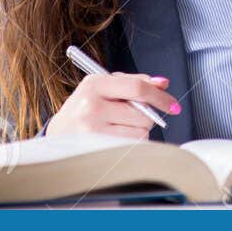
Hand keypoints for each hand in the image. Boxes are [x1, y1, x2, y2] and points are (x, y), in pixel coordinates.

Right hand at [46, 71, 180, 139]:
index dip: (160, 96)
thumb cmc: (85, 108)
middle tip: (130, 118)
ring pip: (140, 132)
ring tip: (117, 128)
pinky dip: (130, 143)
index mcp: (94, 84)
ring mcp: (92, 129)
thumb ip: (134, 82)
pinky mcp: (95, 149)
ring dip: (137, 131)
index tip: (173, 104)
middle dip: (146, 117)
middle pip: (143, 114)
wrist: (58, 134)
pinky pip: (131, 146)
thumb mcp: (104, 87)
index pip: (137, 88)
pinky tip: (114, 139)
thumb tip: (162, 83)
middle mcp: (91, 106)